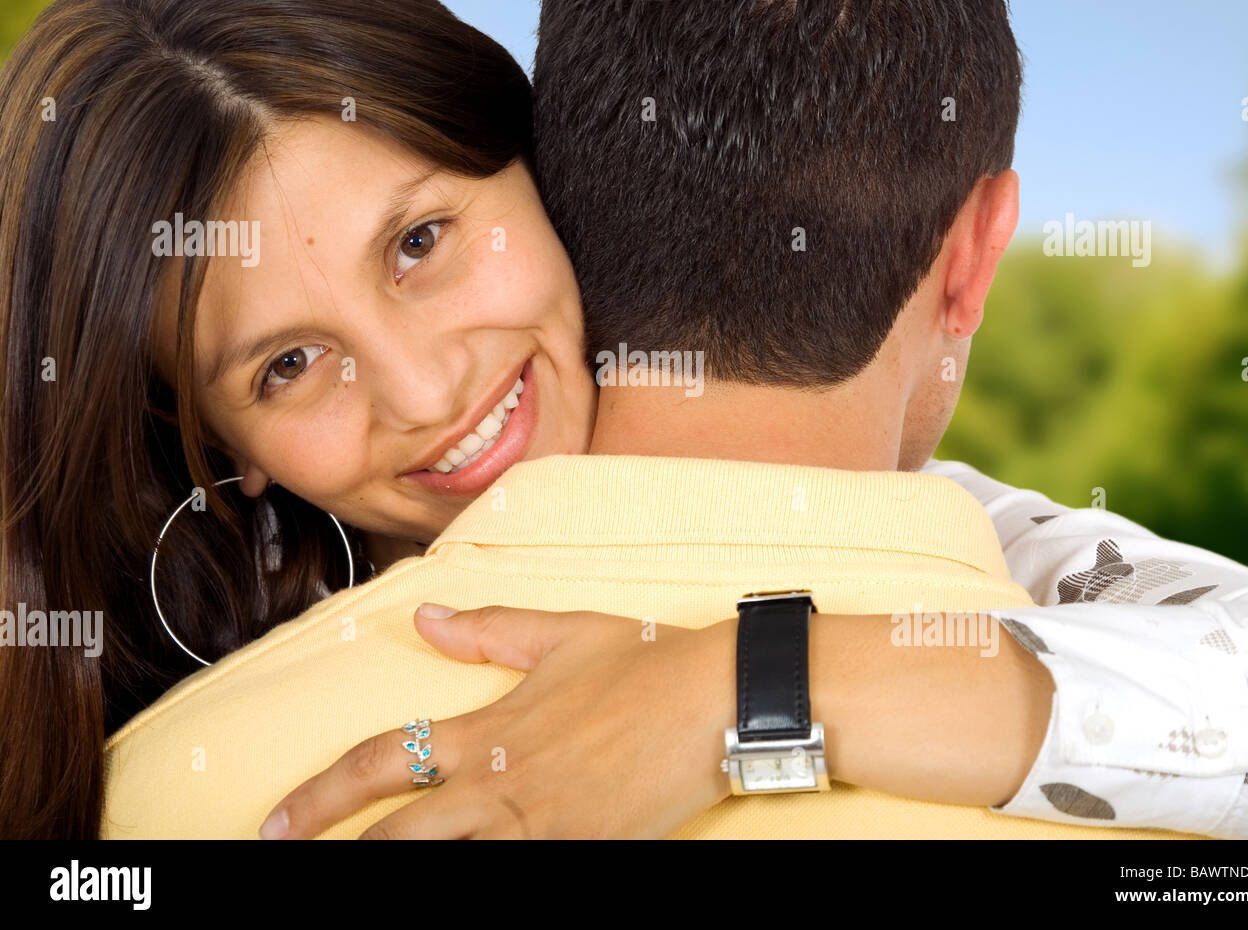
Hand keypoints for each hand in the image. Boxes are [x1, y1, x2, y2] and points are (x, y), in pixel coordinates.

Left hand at [260, 605, 735, 838]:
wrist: (717, 699)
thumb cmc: (645, 662)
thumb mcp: (562, 634)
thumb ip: (488, 629)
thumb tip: (427, 617)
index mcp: (489, 729)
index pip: (381, 761)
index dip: (319, 794)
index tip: (277, 820)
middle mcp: (500, 784)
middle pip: (395, 835)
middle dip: (336, 851)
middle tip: (287, 856)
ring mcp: (538, 826)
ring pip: (441, 864)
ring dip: (398, 870)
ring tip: (352, 881)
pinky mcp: (577, 851)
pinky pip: (511, 875)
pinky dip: (478, 880)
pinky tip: (461, 882)